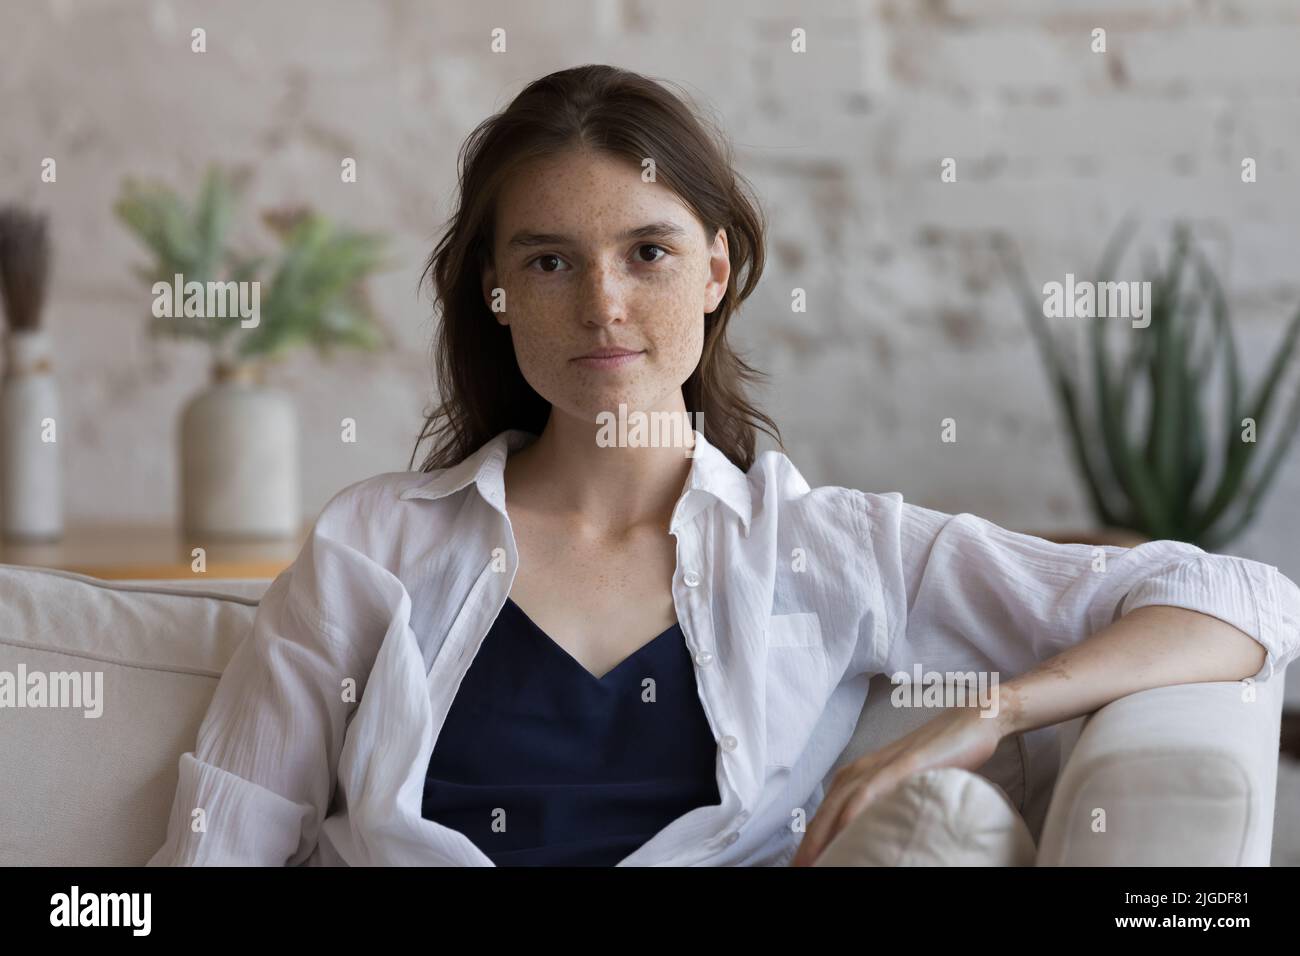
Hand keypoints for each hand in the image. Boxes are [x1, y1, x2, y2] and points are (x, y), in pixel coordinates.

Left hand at [790, 705, 1004, 865]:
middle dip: (807, 846)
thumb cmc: (940, 760)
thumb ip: (885, 808)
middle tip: (795, 872)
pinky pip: (871, 790)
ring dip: (822, 836)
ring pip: (840, 805)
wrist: (972, 721)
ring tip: (810, 864)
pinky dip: (854, 811)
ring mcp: (882, 766)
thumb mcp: (905, 789)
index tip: (800, 867)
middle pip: (824, 814)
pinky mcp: (905, 764)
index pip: (824, 816)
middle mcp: (862, 770)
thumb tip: (874, 841)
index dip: (809, 843)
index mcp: (857, 776)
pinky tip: (844, 831)